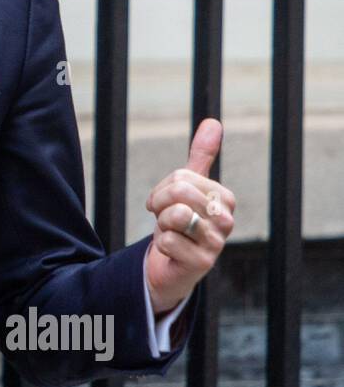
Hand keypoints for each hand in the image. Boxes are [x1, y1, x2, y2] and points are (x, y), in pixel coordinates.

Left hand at [145, 117, 235, 314]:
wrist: (172, 264)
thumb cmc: (181, 222)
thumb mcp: (188, 187)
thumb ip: (201, 156)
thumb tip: (213, 122)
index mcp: (225, 197)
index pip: (181, 177)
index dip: (163, 190)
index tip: (167, 203)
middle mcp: (226, 219)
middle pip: (178, 192)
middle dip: (159, 205)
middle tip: (164, 219)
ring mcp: (217, 243)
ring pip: (174, 216)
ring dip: (161, 225)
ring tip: (171, 233)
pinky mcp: (202, 263)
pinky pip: (166, 241)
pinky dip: (160, 246)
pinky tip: (172, 252)